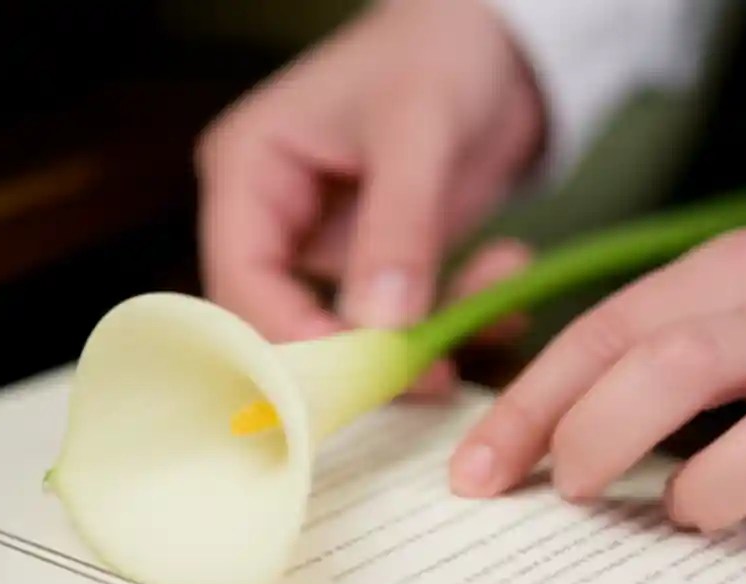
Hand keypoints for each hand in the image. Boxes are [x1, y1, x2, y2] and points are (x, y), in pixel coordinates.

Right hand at [194, 0, 543, 392]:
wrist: (501, 45)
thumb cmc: (440, 53)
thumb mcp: (418, 130)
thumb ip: (397, 227)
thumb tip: (378, 325)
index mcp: (250, 171)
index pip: (241, 279)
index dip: (290, 337)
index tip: (357, 375)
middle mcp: (276, 216)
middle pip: (284, 319)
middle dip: (359, 355)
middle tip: (429, 376)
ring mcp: (327, 243)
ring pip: (349, 330)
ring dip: (416, 343)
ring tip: (483, 325)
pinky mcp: (377, 260)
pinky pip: (402, 317)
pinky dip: (453, 317)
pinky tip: (504, 283)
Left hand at [449, 226, 745, 553]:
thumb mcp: (721, 292)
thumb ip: (637, 348)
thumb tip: (530, 438)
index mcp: (725, 275)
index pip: (604, 334)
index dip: (529, 409)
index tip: (478, 473)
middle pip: (679, 364)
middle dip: (603, 435)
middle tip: (576, 486)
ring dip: (716, 487)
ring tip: (692, 507)